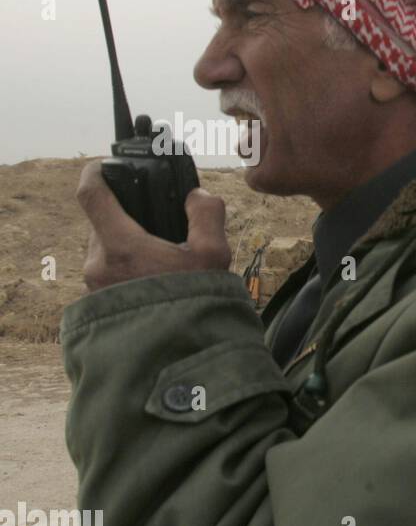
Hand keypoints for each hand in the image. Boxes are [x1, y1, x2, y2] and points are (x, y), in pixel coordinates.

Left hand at [77, 162, 231, 291]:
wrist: (181, 359)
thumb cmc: (196, 306)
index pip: (91, 194)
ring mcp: (95, 287)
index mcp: (120, 246)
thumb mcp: (214, 255)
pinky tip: (158, 283)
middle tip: (160, 226)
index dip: (96, 172)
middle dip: (129, 219)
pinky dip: (129, 269)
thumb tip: (197, 196)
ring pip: (106, 250)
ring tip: (165, 261)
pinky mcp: (98, 305)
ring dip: (130, 246)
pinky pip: (109, 274)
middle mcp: (98, 264)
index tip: (107, 165)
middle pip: (103, 223)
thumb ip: (207, 214)